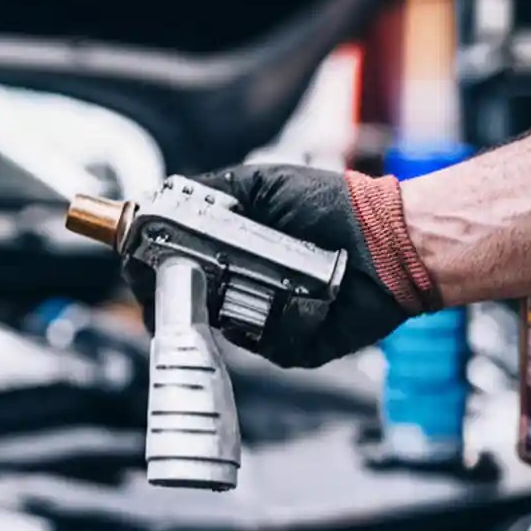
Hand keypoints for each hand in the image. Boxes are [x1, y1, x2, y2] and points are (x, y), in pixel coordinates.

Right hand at [126, 164, 434, 367]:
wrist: (389, 243)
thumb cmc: (335, 209)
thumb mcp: (265, 184)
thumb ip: (215, 191)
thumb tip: (167, 198)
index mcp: (229, 251)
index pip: (173, 267)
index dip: (152, 270)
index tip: (142, 267)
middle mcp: (241, 287)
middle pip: (187, 307)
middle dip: (182, 296)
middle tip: (193, 278)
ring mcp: (264, 320)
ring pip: (224, 331)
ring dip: (238, 307)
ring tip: (273, 279)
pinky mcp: (292, 346)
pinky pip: (268, 347)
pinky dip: (282, 325)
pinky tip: (303, 302)